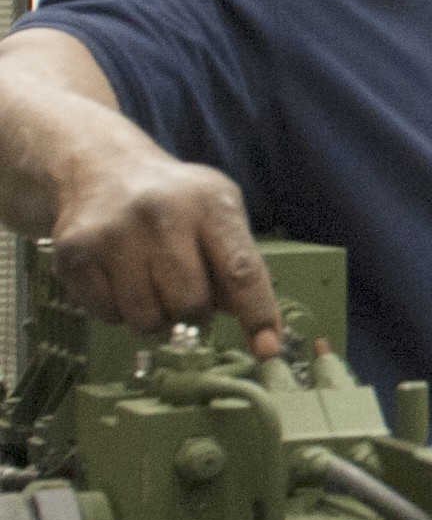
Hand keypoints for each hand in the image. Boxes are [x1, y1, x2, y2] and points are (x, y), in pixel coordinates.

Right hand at [47, 133, 283, 356]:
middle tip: (187, 294)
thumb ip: (238, 264)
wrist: (103, 170)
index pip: (241, 270)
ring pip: (146, 319)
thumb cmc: (176, 202)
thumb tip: (255, 329)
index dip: (257, 314)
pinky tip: (121, 278)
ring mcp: (113, 234)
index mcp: (210, 204)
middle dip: (195, 313)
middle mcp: (161, 215)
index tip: (268, 349)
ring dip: (156, 316)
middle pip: (190, 303)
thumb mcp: (219, 214)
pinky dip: (119, 311)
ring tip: (153, 284)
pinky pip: (107, 316)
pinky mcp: (74, 255)